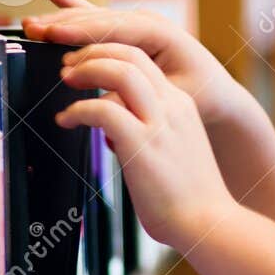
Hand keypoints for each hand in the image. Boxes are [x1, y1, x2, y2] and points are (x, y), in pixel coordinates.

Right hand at [25, 0, 247, 125]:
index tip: (53, 36)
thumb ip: (138, 97)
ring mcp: (137, 24)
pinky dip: (73, 6)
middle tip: (31, 30)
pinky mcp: (129, 31)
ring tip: (30, 24)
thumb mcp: (173, 98)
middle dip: (62, 24)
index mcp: (162, 33)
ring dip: (60, 20)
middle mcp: (148, 22)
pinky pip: (96, 18)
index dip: (80, 32)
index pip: (114, 29)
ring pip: (92, 19)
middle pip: (97, 20)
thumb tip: (100, 102)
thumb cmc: (200, 96)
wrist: (216, 94)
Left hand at [56, 43, 233, 250]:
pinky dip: (77, 110)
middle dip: (93, 53)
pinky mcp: (142, 144)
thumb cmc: (189, 199)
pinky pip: (102, 109)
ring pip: (119, 71)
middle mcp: (172, 106)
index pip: (143, 60)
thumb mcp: (174, 151)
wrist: (208, 222)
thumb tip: (114, 136)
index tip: (86, 65)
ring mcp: (159, 123)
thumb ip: (149, 134)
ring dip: (85, 70)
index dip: (109, 54)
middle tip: (69, 66)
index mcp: (181, 105)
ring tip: (66, 83)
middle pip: (130, 54)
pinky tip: (67, 121)